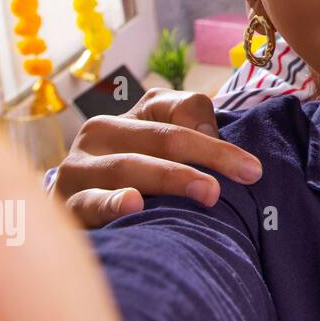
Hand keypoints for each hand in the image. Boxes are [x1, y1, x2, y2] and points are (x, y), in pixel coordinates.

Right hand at [50, 88, 261, 228]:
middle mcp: (102, 132)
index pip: (181, 111)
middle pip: (163, 137)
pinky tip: (134, 204)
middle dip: (208, 156)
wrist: (77, 209)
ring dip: (172, 177)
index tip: (254, 171)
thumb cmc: (140, 178)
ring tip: (208, 192)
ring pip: (129, 166)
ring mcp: (79, 167)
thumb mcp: (167, 149)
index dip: (219, 138)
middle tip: (245, 178)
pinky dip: (111, 202)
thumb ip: (193, 127)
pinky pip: (89, 202)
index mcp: (134, 114)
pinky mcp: (65, 204)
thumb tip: (210, 131)